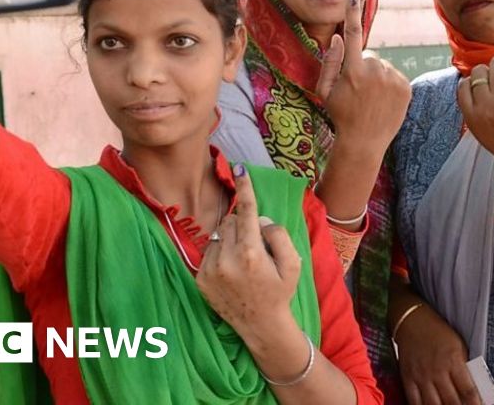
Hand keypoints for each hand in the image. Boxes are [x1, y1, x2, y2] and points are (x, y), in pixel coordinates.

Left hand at [196, 164, 302, 345]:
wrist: (260, 326)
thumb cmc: (279, 292)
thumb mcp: (293, 263)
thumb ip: (279, 235)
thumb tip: (261, 220)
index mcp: (251, 254)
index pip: (247, 212)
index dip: (245, 188)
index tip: (239, 168)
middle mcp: (227, 260)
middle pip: (231, 221)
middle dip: (244, 225)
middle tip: (256, 245)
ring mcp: (210, 270)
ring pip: (218, 234)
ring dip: (231, 239)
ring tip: (243, 261)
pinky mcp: (200, 279)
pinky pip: (209, 251)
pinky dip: (220, 253)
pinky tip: (232, 271)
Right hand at [315, 0, 410, 153]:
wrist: (364, 141)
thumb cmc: (340, 115)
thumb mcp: (325, 91)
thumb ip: (330, 62)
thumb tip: (337, 38)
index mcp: (353, 71)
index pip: (353, 35)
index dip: (352, 14)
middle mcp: (375, 72)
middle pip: (368, 56)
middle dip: (362, 67)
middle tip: (357, 91)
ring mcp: (393, 79)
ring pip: (382, 67)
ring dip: (376, 77)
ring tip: (371, 99)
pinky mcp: (406, 87)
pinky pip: (394, 76)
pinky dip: (389, 84)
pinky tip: (382, 101)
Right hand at [395, 303, 480, 404]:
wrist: (412, 321)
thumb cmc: (438, 332)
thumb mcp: (458, 345)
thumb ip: (464, 367)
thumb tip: (471, 389)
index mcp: (454, 361)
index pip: (468, 391)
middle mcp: (437, 371)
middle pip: (452, 402)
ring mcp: (421, 376)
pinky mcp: (408, 379)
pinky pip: (414, 402)